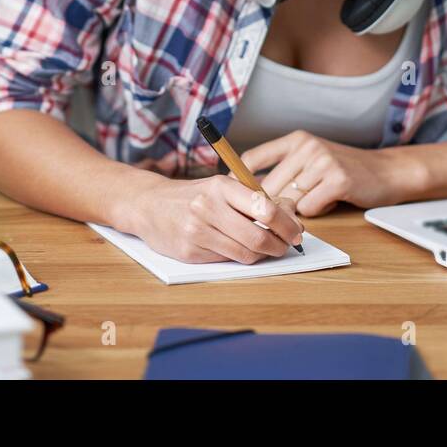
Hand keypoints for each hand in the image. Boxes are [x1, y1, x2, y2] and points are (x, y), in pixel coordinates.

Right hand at [129, 174, 304, 263]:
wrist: (149, 205)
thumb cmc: (193, 195)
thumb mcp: (221, 187)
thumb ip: (253, 198)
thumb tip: (290, 213)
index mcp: (221, 186)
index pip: (265, 208)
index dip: (287, 224)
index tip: (297, 232)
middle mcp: (208, 207)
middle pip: (258, 237)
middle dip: (279, 245)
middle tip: (286, 246)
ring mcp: (197, 232)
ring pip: (245, 253)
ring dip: (262, 255)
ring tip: (266, 248)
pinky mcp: (189, 252)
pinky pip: (227, 260)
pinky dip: (240, 257)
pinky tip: (239, 249)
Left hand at [239, 130, 413, 215]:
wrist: (386, 171)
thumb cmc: (344, 169)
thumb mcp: (311, 159)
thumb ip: (284, 169)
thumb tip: (247, 192)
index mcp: (296, 139)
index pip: (252, 158)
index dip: (238, 181)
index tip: (232, 198)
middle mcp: (307, 147)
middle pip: (269, 185)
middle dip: (268, 206)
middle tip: (271, 217)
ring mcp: (323, 162)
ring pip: (289, 200)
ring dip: (296, 210)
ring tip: (311, 203)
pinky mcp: (338, 180)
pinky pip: (310, 208)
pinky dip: (316, 212)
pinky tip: (329, 202)